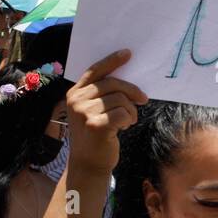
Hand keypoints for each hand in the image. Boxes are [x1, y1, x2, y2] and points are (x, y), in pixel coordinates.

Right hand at [66, 50, 147, 172]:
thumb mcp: (91, 111)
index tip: (128, 54)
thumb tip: (127, 81)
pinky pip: (122, 113)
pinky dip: (128, 119)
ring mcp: (84, 113)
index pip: (95, 71)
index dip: (112, 61)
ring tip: (129, 120)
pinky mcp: (96, 125)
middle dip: (131, 91)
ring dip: (130, 110)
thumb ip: (101, 95)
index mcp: (74, 93)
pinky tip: (124, 127)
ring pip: (120, 99)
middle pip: (112, 83)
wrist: (88, 164)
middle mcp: (76, 101)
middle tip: (143, 99)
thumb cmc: (94, 135)